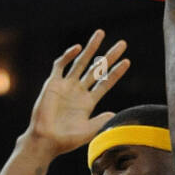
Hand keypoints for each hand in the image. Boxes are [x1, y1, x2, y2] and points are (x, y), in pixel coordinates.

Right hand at [27, 29, 129, 156]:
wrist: (47, 140)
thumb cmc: (67, 140)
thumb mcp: (90, 131)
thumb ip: (103, 121)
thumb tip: (117, 113)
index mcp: (89, 102)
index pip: (106, 82)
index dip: (116, 72)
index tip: (127, 61)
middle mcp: (79, 91)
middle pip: (97, 69)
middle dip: (109, 56)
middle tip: (122, 43)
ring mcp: (66, 86)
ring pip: (81, 62)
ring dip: (91, 48)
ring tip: (101, 34)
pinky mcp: (52, 83)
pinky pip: (60, 65)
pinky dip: (68, 55)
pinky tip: (77, 48)